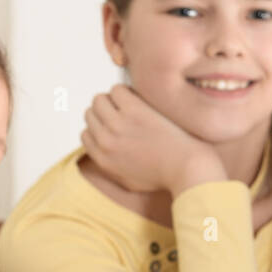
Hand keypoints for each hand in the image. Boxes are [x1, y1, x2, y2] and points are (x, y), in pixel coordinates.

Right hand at [80, 83, 224, 195]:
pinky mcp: (133, 110)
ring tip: (130, 103)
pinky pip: (118, 90)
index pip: (86, 134)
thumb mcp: (129, 181)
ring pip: (100, 100)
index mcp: (103, 159)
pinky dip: (126, 90)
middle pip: (91, 114)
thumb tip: (104, 155)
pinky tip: (140, 98)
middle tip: (122, 110)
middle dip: (105, 111)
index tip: (111, 123)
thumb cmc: (165, 175)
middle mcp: (105, 141)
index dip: (99, 126)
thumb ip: (111, 168)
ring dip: (114, 99)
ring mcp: (118, 124)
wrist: (185, 168)